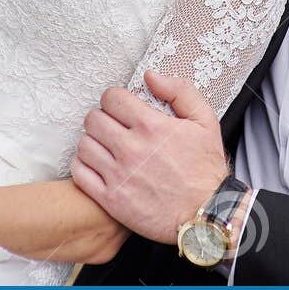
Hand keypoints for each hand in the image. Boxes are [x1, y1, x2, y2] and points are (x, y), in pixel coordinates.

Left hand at [70, 71, 229, 244]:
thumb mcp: (205, 121)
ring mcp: (119, 175)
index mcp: (151, 126)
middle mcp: (131, 148)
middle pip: (93, 119)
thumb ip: (179, 91)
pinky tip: (98, 166)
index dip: (115, 100)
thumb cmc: (206, 168)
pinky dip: (84, 166)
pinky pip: (80, 173)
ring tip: (105, 146)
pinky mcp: (112, 199)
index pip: (111, 98)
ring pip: (84, 144)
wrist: (208, 214)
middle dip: (101, 119)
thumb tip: (150, 75)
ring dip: (92, 142)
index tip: (120, 108)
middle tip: (112, 127)